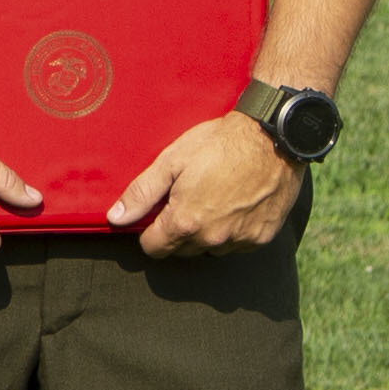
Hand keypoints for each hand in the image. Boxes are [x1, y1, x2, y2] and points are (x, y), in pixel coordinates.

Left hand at [110, 112, 307, 259]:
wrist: (273, 138)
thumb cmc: (219, 145)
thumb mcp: (172, 162)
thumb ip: (142, 194)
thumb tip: (115, 218)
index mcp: (186, 222)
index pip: (154, 248)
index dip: (149, 233)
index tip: (156, 215)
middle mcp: (213, 239)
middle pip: (181, 250)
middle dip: (176, 232)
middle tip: (184, 201)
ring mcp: (240, 240)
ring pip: (210, 249)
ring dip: (205, 234)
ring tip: (211, 201)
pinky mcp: (262, 237)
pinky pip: (237, 245)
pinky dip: (232, 232)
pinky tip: (235, 206)